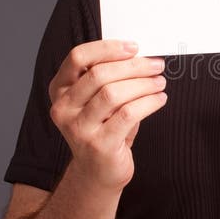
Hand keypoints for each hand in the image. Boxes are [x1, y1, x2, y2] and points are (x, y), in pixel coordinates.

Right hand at [48, 39, 166, 190]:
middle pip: (99, 74)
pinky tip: (159, 99)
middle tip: (156, 65)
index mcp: (60, 90)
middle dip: (133, 66)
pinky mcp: (99, 144)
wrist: (99, 171)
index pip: (78, 58)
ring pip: (113, 94)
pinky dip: (148, 102)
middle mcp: (63, 108)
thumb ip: (109, 77)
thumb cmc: (104, 129)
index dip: (107, 48)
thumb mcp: (98, 101)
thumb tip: (141, 56)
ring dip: (143, 84)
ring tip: (159, 82)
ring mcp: (79, 128)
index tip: (134, 47)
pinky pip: (128, 114)